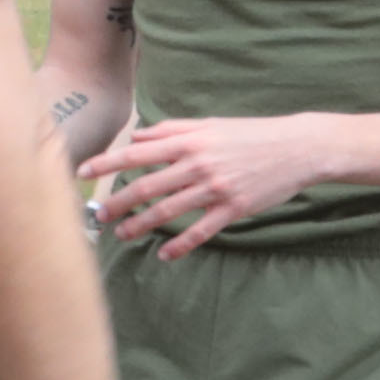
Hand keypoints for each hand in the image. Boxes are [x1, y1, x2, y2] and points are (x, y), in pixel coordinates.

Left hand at [85, 115, 333, 252]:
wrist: (298, 147)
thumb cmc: (251, 134)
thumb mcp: (210, 125)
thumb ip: (171, 130)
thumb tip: (137, 136)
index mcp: (189, 141)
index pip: (137, 153)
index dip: (106, 163)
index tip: (82, 172)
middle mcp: (198, 164)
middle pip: (146, 185)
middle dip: (117, 202)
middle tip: (98, 216)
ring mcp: (216, 188)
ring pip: (169, 210)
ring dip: (141, 225)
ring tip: (122, 234)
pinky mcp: (234, 208)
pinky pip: (201, 230)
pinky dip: (181, 245)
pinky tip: (165, 255)